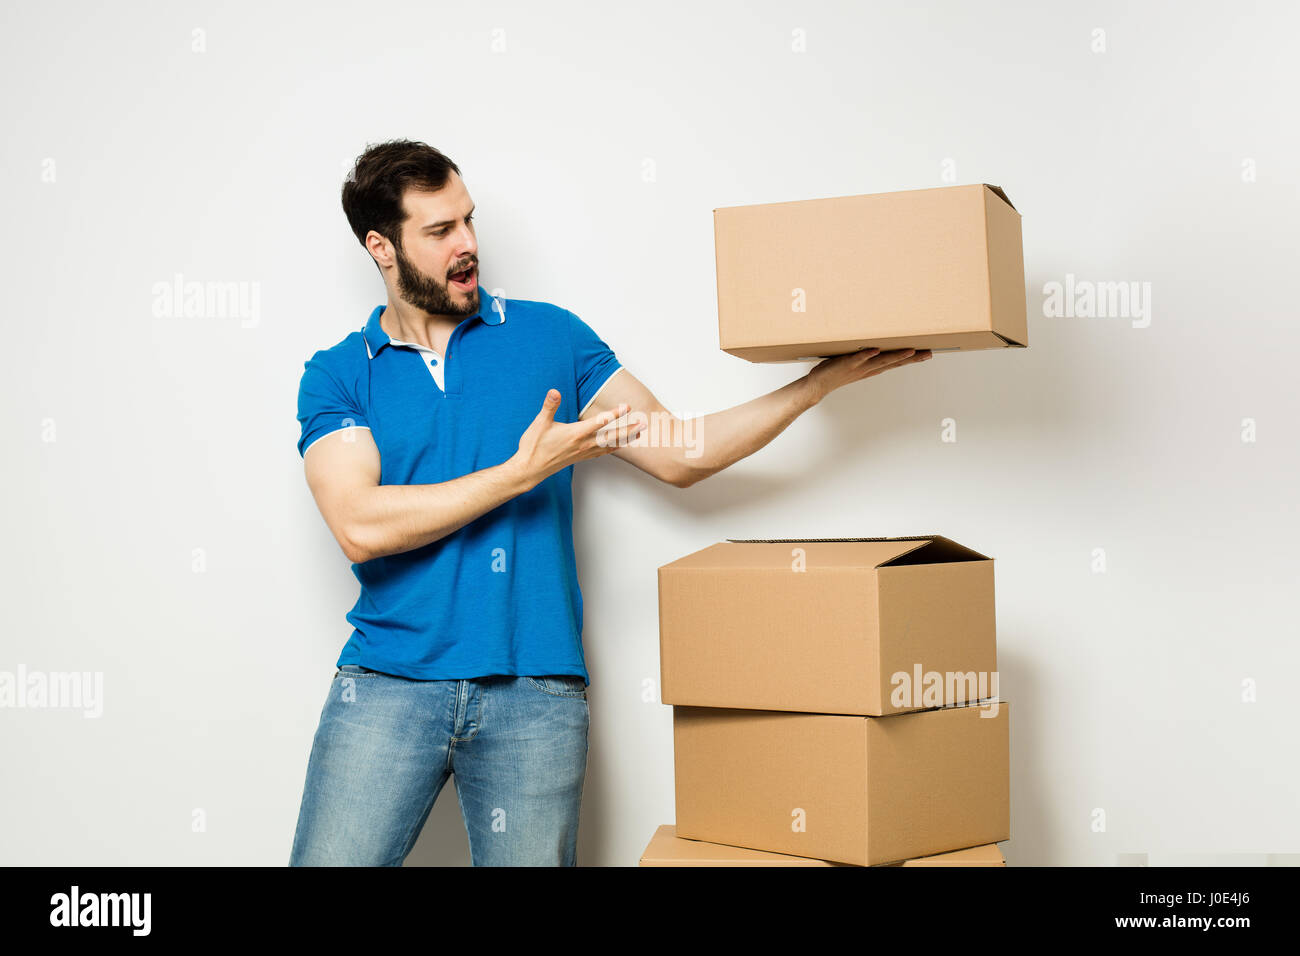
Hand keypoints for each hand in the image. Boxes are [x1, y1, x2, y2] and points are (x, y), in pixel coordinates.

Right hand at [510, 389, 644, 488]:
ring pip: (609, 445)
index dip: (615, 413)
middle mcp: (582, 444)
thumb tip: (554, 392)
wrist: (530, 469)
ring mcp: (583, 452)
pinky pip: (602, 452)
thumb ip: (549, 406)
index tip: (627, 407)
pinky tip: (618, 446)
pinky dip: (613, 448)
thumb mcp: (539, 423)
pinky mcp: (580, 457)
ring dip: (624, 439)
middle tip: (644, 423)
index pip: (599, 422)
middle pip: (611, 436)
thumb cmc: (534, 446)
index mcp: (575, 433)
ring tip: (638, 434)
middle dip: (628, 429)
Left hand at [805, 347, 932, 403]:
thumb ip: (864, 356)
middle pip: (893, 362)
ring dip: (895, 356)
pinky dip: (866, 355)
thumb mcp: (853, 363)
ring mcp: (858, 367)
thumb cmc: (834, 373)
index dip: (911, 358)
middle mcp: (868, 368)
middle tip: (928, 353)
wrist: (818, 386)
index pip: (895, 363)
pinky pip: (857, 358)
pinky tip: (875, 350)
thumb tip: (873, 345)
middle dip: (912, 357)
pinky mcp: (846, 364)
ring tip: (910, 350)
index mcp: (871, 368)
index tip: (927, 353)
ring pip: (880, 361)